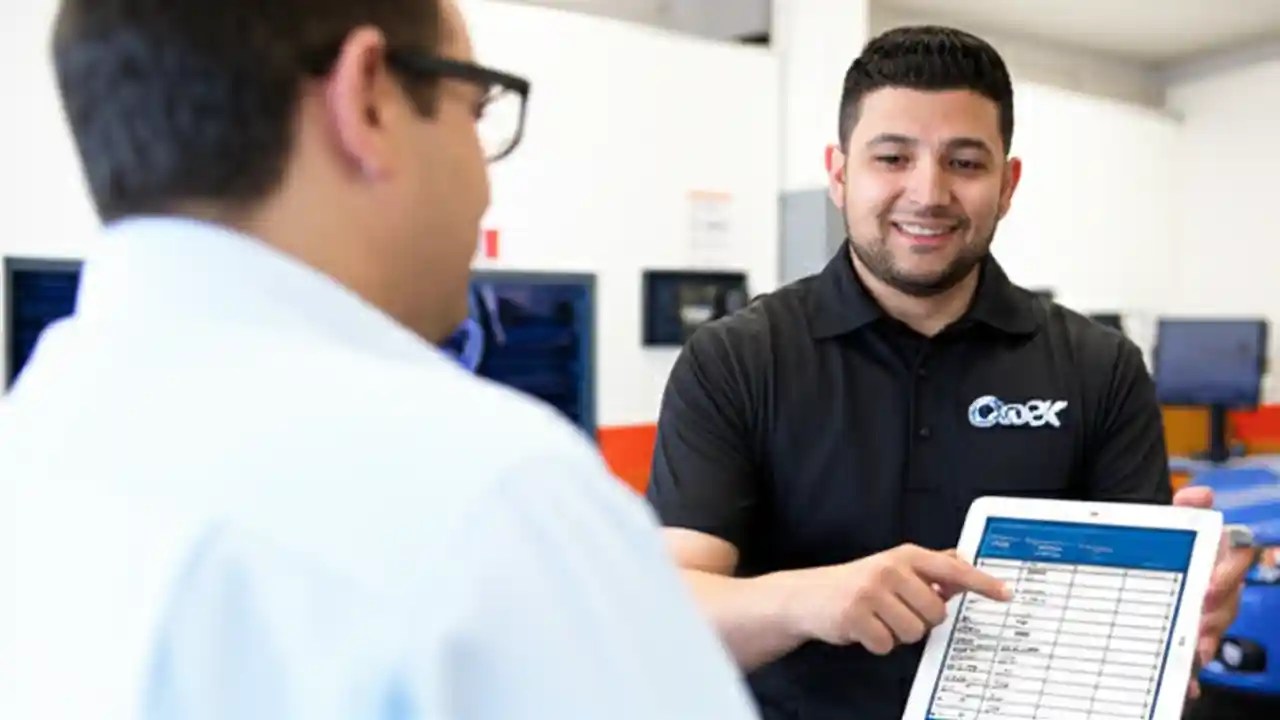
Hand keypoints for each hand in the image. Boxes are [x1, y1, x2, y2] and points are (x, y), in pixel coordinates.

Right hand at [788, 544, 1010, 655]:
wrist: (808, 596)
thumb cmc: (856, 584)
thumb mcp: (892, 568)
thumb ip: (929, 569)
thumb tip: (963, 565)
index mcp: (904, 556)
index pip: (952, 569)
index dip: (982, 583)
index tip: (1005, 593)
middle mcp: (890, 570)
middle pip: (936, 612)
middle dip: (920, 620)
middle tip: (897, 611)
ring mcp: (871, 592)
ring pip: (913, 632)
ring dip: (898, 634)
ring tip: (878, 620)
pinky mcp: (855, 615)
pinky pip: (887, 645)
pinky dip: (877, 644)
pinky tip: (863, 629)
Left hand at [1172, 486, 1255, 699]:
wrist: (1152, 568)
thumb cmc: (1171, 547)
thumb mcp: (1173, 525)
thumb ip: (1185, 508)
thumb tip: (1202, 492)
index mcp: (1219, 559)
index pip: (1237, 564)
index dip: (1227, 574)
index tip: (1208, 584)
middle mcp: (1221, 587)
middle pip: (1228, 601)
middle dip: (1214, 610)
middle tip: (1196, 615)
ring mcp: (1211, 613)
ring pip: (1216, 627)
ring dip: (1206, 635)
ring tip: (1192, 642)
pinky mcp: (1197, 635)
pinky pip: (1200, 652)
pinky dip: (1195, 667)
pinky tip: (1189, 679)